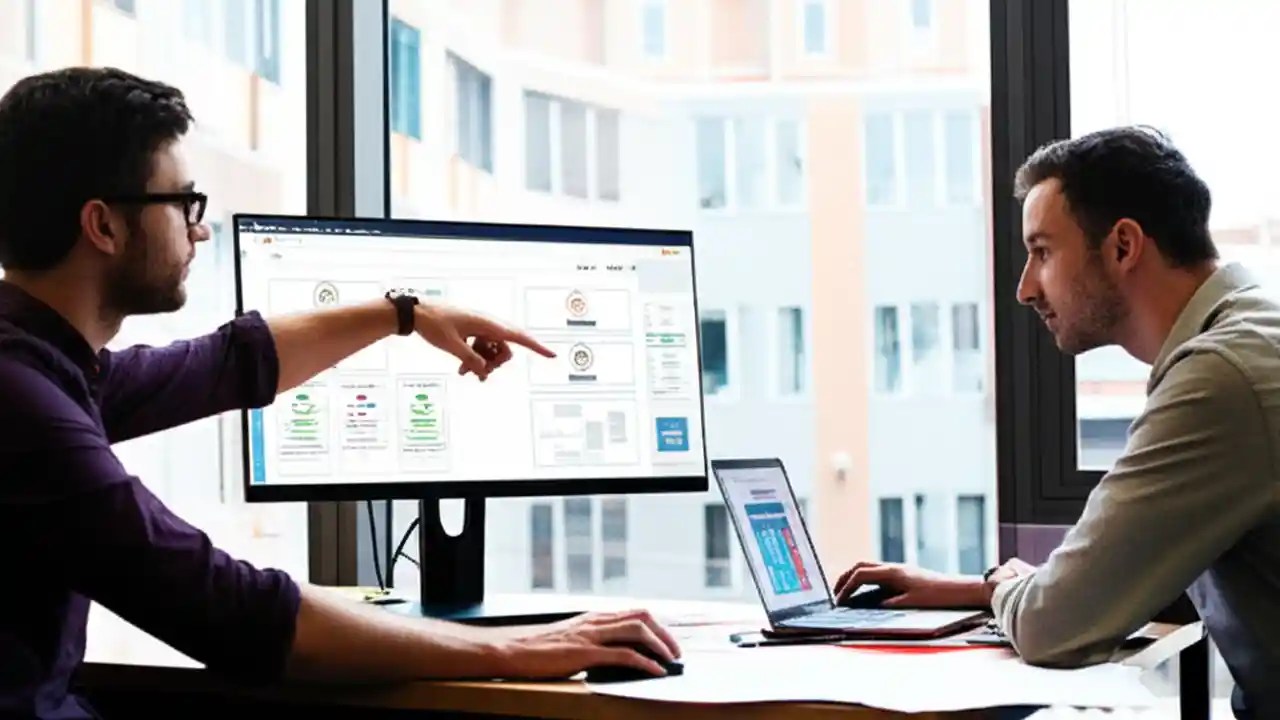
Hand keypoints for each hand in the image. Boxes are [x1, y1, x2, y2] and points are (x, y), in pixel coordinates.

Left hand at [413, 304, 554, 380]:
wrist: (416, 313)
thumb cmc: (434, 323)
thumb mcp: (452, 345)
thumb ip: (471, 360)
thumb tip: (485, 371)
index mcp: (487, 323)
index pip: (518, 336)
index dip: (536, 347)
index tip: (551, 355)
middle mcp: (487, 324)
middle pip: (505, 348)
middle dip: (495, 363)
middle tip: (479, 374)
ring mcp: (480, 328)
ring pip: (492, 350)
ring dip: (483, 363)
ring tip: (465, 372)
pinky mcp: (472, 331)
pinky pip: (482, 348)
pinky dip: (476, 358)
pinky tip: (464, 368)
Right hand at [495, 609, 680, 679]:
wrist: (512, 649)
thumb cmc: (538, 648)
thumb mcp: (570, 638)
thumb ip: (592, 641)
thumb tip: (613, 654)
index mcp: (593, 617)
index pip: (634, 613)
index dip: (657, 625)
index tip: (668, 640)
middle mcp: (596, 621)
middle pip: (642, 618)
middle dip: (665, 634)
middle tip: (676, 652)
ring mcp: (591, 635)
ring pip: (637, 631)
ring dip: (660, 645)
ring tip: (671, 660)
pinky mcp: (585, 653)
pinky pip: (623, 655)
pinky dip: (644, 662)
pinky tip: (655, 672)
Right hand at [833, 561, 987, 608]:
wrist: (960, 590)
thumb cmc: (937, 596)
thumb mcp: (909, 604)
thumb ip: (887, 604)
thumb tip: (869, 606)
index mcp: (892, 572)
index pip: (860, 575)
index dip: (846, 588)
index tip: (838, 601)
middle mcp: (893, 568)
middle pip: (860, 567)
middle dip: (844, 579)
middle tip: (835, 593)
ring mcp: (899, 570)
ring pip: (869, 569)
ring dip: (855, 579)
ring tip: (846, 593)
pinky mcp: (904, 576)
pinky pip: (878, 575)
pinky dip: (866, 582)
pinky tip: (866, 594)